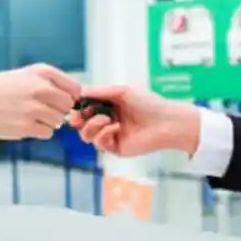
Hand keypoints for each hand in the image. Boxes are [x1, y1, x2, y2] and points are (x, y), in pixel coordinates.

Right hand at [0, 63, 80, 139]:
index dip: (69, 97)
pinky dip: (39, 131)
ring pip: (58, 121)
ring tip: (29, 116)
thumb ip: (51, 83)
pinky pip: (47, 133)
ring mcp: (33, 108)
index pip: (74, 89)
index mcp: (42, 73)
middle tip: (42, 110)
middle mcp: (40, 88)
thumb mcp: (27, 75)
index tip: (60, 101)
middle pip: (68, 106)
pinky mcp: (26, 126)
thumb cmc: (1, 88)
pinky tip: (25, 124)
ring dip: (48, 122)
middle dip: (59, 110)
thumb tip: (74, 99)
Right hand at [67, 85, 199, 157]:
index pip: (86, 108)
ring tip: (106, 118)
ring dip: (92, 125)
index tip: (74, 105)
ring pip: (87, 135)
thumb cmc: (149, 103)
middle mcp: (108, 121)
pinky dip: (104, 133)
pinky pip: (99, 143)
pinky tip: (117, 127)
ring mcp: (111, 136)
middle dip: (78, 120)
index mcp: (109, 106)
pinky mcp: (115, 148)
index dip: (78, 107)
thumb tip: (80, 92)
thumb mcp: (122, 91)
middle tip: (78, 118)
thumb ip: (100, 92)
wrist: (166, 122)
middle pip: (82, 124)